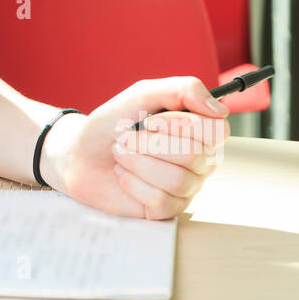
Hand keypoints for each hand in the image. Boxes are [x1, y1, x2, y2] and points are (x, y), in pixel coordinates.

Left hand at [50, 77, 230, 218]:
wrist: (79, 153)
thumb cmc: (112, 124)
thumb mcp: (142, 94)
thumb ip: (183, 90)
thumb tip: (219, 109)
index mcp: (198, 131)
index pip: (218, 130)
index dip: (182, 125)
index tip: (151, 121)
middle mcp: (198, 161)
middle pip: (196, 156)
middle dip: (150, 144)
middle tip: (127, 138)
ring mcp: (184, 187)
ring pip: (178, 181)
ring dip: (138, 162)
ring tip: (122, 154)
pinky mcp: (165, 210)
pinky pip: (162, 201)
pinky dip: (133, 183)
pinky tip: (123, 175)